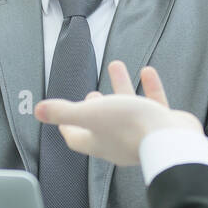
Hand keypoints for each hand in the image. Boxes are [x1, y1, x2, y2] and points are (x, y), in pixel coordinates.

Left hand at [35, 61, 200, 166]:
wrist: (170, 138)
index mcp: (98, 141)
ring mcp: (141, 135)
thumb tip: (36, 110)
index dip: (67, 127)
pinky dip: (148, 88)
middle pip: (101, 125)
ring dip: (121, 88)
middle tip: (91, 94)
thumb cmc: (129, 126)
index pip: (76, 138)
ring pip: (128, 110)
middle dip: (95, 107)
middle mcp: (118, 141)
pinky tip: (147, 71)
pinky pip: (153, 104)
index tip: (62, 119)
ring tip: (115, 66)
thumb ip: (64, 111)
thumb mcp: (90, 114)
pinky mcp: (161, 127)